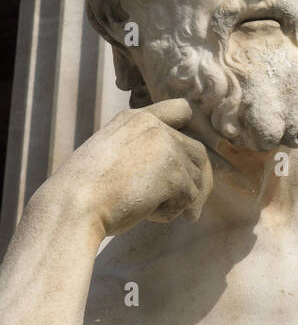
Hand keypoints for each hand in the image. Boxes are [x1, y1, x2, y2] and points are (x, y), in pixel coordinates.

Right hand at [51, 100, 212, 237]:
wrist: (73, 205)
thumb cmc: (84, 192)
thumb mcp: (111, 157)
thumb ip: (142, 153)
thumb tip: (179, 176)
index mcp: (134, 119)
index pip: (181, 110)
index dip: (189, 133)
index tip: (187, 157)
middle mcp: (155, 126)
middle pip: (197, 152)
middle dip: (198, 181)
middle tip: (191, 211)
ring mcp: (167, 146)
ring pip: (196, 178)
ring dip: (179, 200)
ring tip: (149, 211)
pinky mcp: (175, 172)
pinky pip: (189, 198)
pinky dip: (171, 213)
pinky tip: (146, 215)